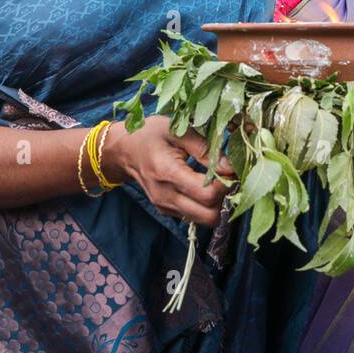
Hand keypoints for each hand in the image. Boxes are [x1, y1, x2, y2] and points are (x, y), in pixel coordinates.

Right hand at [102, 117, 232, 225]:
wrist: (123, 150)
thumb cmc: (151, 135)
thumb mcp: (178, 131)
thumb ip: (205, 149)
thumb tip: (230, 168)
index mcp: (168, 173)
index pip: (207, 195)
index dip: (225, 184)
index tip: (229, 170)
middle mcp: (165, 196)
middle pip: (208, 216)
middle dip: (224, 199)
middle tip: (226, 180)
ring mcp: (164, 206)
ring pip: (203, 220)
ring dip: (216, 205)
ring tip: (215, 183)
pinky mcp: (166, 210)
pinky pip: (193, 216)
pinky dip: (204, 206)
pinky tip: (203, 187)